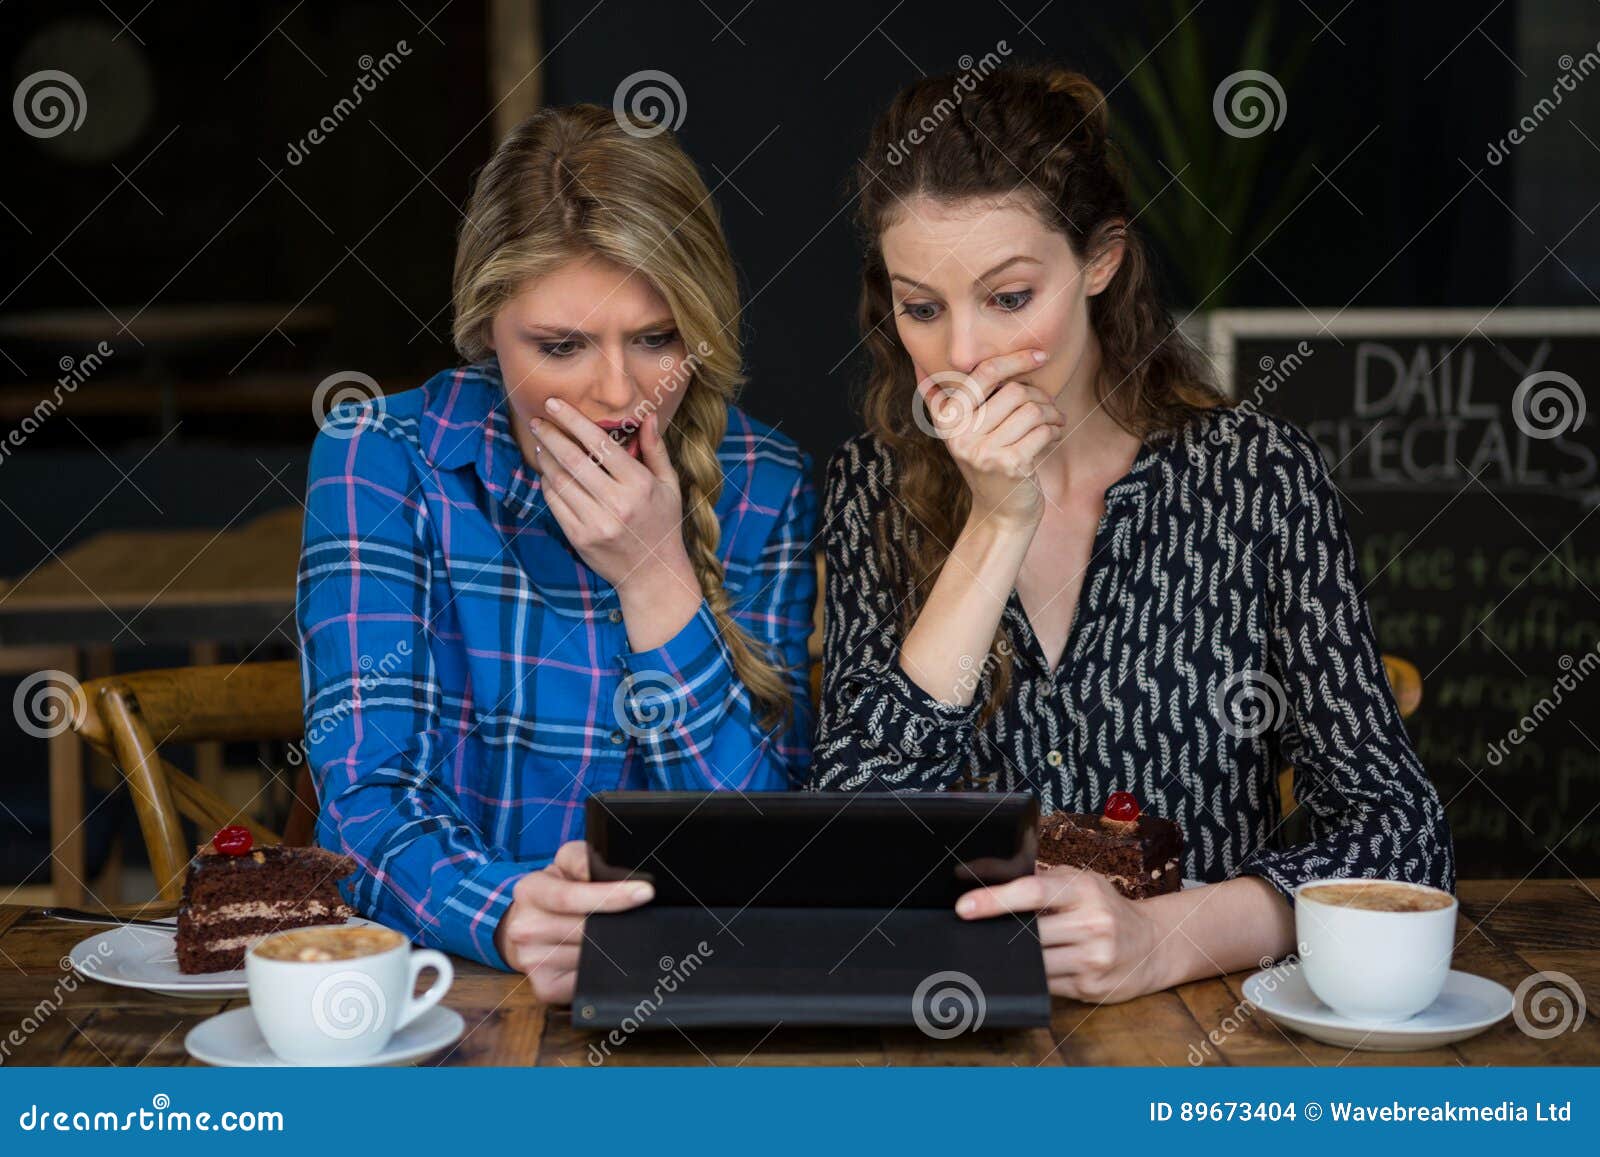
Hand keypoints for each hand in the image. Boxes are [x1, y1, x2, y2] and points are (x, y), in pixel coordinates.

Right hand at [495, 840, 654, 1003]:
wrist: (524, 927)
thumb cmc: (555, 892)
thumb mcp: (563, 864)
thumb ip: (580, 858)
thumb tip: (598, 873)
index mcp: (530, 891)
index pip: (571, 896)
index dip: (611, 896)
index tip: (645, 893)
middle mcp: (524, 928)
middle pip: (585, 930)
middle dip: (618, 924)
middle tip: (639, 918)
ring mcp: (531, 961)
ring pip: (590, 958)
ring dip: (612, 948)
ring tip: (616, 936)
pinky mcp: (544, 988)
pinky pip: (587, 982)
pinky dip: (603, 971)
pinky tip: (604, 958)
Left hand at [529, 402, 694, 593]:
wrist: (653, 575)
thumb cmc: (663, 524)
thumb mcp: (669, 485)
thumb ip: (656, 450)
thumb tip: (648, 415)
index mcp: (639, 485)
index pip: (600, 444)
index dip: (573, 420)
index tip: (554, 404)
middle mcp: (617, 504)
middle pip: (573, 460)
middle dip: (550, 435)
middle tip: (537, 420)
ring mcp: (596, 523)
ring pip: (559, 481)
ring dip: (546, 458)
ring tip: (541, 443)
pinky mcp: (579, 538)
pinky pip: (555, 503)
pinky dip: (547, 484)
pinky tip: (548, 472)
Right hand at [916, 348, 1064, 531]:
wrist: (1000, 513)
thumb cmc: (986, 464)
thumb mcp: (959, 435)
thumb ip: (940, 403)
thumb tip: (919, 370)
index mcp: (948, 420)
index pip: (983, 374)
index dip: (1015, 359)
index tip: (1040, 355)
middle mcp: (961, 435)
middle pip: (1014, 390)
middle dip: (1040, 394)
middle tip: (1048, 406)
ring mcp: (985, 452)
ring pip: (1032, 409)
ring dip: (1052, 412)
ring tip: (1054, 420)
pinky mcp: (1010, 465)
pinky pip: (1042, 430)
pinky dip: (1055, 430)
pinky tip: (1053, 435)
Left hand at [956, 865, 1164, 1002]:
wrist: (1153, 944)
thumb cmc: (1105, 907)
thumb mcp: (1081, 883)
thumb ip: (1043, 880)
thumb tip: (987, 878)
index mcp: (1084, 889)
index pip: (1033, 891)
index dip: (994, 900)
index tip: (964, 907)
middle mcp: (1093, 923)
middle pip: (1029, 933)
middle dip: (999, 934)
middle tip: (973, 932)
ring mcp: (1094, 958)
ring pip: (1035, 963)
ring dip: (1013, 958)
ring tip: (997, 950)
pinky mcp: (1091, 987)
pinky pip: (1047, 984)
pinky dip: (1031, 976)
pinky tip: (1024, 969)